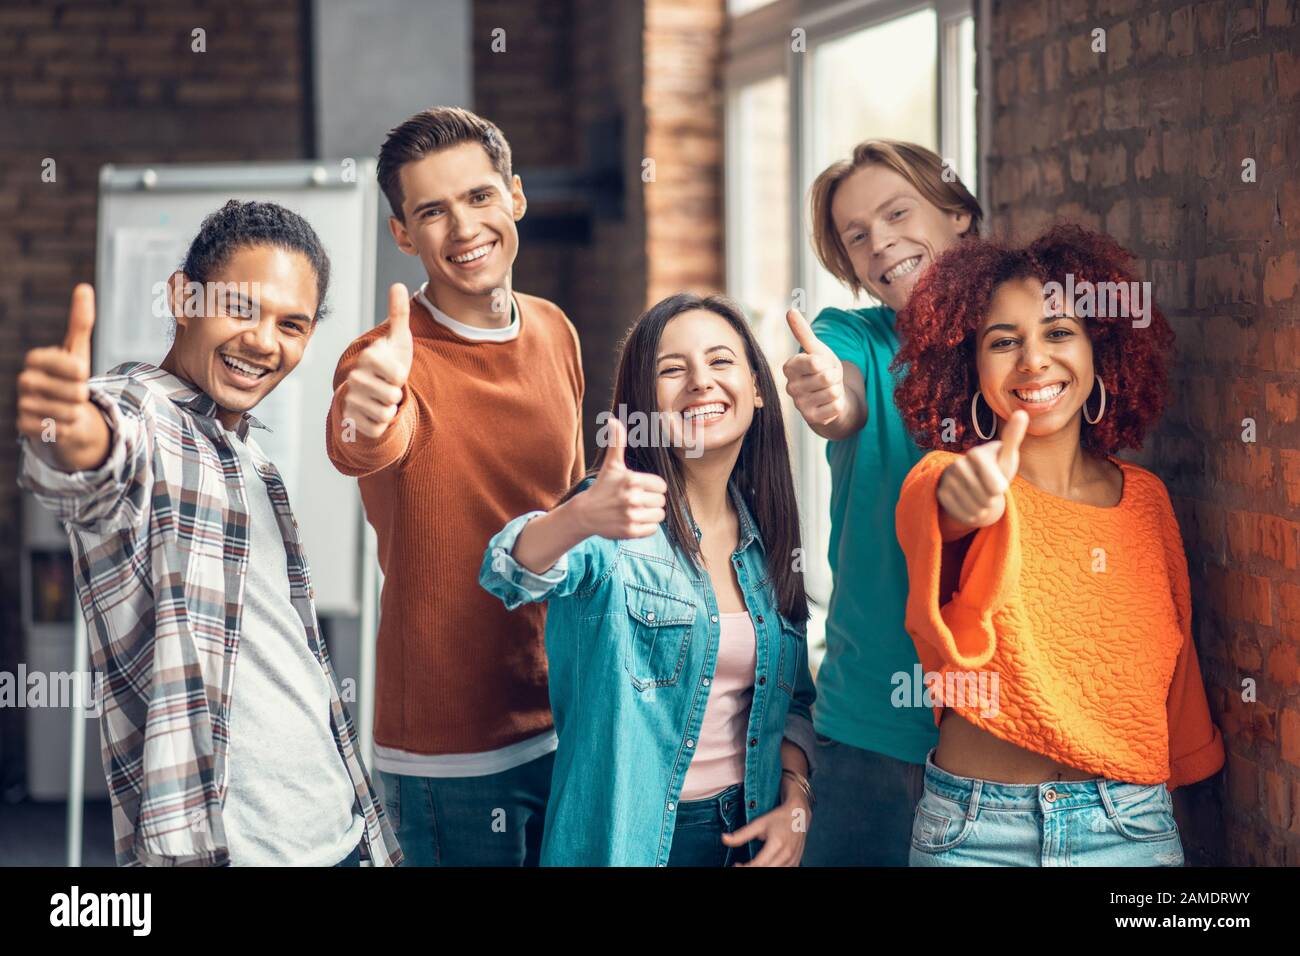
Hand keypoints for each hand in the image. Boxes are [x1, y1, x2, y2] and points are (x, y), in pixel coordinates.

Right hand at [16, 284, 109, 471]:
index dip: (84, 373)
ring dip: (77, 413)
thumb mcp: (77, 350)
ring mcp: (22, 404)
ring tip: (67, 407)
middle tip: (73, 394)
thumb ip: (81, 321)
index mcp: (36, 358)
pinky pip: (61, 429)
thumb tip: (84, 287)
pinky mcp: (24, 427)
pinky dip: (68, 428)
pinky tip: (59, 422)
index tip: (79, 373)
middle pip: (77, 393)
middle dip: (83, 396)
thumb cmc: (69, 378)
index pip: (75, 367)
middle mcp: (24, 380)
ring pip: (71, 412)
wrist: (57, 411)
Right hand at [341, 283, 413, 438]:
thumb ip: (399, 315)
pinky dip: (381, 424)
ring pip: (384, 413)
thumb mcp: (398, 341)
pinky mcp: (351, 420)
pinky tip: (373, 413)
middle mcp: (354, 377)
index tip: (393, 371)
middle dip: (395, 394)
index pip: (398, 375)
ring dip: (389, 409)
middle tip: (387, 387)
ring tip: (381, 399)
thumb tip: (397, 284)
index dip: (401, 376)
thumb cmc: (389, 365)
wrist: (372, 391)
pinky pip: (377, 427)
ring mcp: (350, 399)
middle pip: (391, 395)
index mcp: (367, 358)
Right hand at [573, 417, 667, 539]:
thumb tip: (613, 420)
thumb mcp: (611, 465)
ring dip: (650, 515)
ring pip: (659, 516)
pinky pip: (652, 529)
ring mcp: (630, 515)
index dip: (653, 487)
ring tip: (635, 511)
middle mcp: (632, 498)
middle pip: (661, 501)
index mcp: (632, 479)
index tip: (640, 489)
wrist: (585, 513)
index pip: (661, 486)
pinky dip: (646, 527)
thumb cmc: (602, 487)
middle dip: (652, 501)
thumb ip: (617, 443)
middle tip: (636, 501)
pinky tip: (633, 521)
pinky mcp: (630, 531)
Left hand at [722, 794, 809, 866]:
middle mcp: (787, 854)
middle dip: (751, 870)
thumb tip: (724, 839)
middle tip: (740, 866)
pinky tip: (763, 865)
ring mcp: (793, 859)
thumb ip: (741, 834)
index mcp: (777, 843)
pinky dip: (772, 870)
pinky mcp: (796, 863)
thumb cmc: (778, 818)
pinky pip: (783, 872)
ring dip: (761, 871)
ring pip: (776, 873)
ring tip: (749, 866)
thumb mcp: (758, 824)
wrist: (798, 815)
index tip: (735, 865)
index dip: (745, 868)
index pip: (758, 864)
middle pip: (767, 870)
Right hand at [782, 308, 848, 426]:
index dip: (827, 362)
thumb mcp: (816, 349)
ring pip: (833, 392)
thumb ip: (803, 333)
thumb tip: (790, 311)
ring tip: (828, 390)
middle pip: (827, 378)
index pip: (815, 362)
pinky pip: (836, 407)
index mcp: (789, 368)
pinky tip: (829, 403)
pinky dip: (838, 404)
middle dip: (834, 377)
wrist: (829, 396)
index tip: (822, 365)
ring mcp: (799, 405)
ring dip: (837, 390)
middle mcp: (790, 387)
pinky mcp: (811, 419)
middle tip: (828, 379)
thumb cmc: (822, 369)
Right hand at [937, 408, 1028, 529]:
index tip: (1001, 485)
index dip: (1000, 489)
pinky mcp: (940, 494)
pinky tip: (972, 506)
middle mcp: (957, 465)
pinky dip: (970, 515)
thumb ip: (1013, 437)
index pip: (995, 486)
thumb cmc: (995, 467)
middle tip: (990, 492)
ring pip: (973, 508)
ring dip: (983, 509)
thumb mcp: (1007, 456)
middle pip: (985, 498)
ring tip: (982, 499)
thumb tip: (1022, 412)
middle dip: (992, 500)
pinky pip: (961, 514)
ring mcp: (947, 480)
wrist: (973, 480)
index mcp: (976, 454)